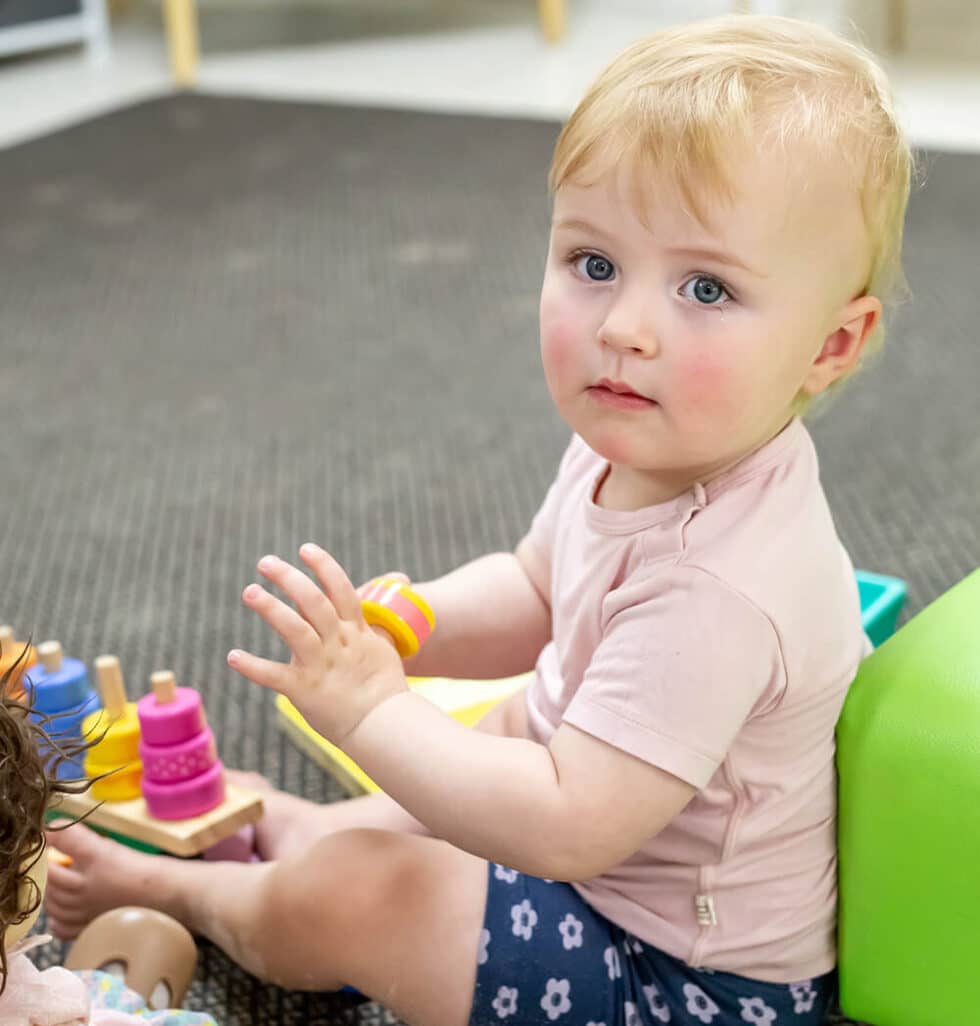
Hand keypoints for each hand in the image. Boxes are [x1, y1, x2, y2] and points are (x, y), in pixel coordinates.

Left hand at [228, 543, 407, 745]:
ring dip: (271, 607)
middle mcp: (337, 643)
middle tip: (265, 562)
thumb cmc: (384, 690)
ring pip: (294, 628)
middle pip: (313, 601)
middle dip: (289, 578)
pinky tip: (233, 656)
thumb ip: (372, 628)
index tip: (305, 548)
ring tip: (250, 591)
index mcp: (355, 632)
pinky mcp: (304, 689)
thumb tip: (382, 616)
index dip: (323, 566)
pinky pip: (274, 676)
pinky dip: (252, 666)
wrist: (383, 725)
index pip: (341, 589)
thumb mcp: (383, 650)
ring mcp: (320, 665)